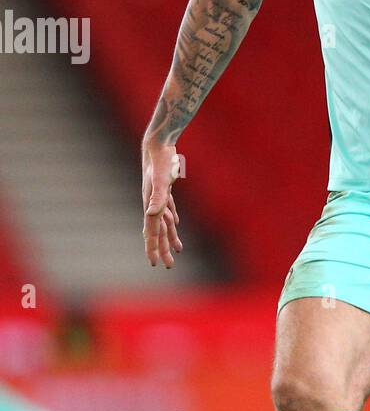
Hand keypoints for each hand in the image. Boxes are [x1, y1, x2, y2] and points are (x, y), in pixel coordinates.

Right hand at [142, 143, 183, 267]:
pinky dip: (172, 219)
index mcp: (151, 206)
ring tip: (177, 251)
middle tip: (168, 266)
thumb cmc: (160, 162)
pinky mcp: (165, 190)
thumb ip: (157, 198)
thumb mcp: (161, 181)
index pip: (151, 233)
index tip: (154, 264)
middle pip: (158, 232)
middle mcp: (152, 204)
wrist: (158, 144)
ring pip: (164, 223)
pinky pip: (168, 210)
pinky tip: (175, 225)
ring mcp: (159, 197)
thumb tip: (151, 214)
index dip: (152, 248)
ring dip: (170, 237)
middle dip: (163, 249)